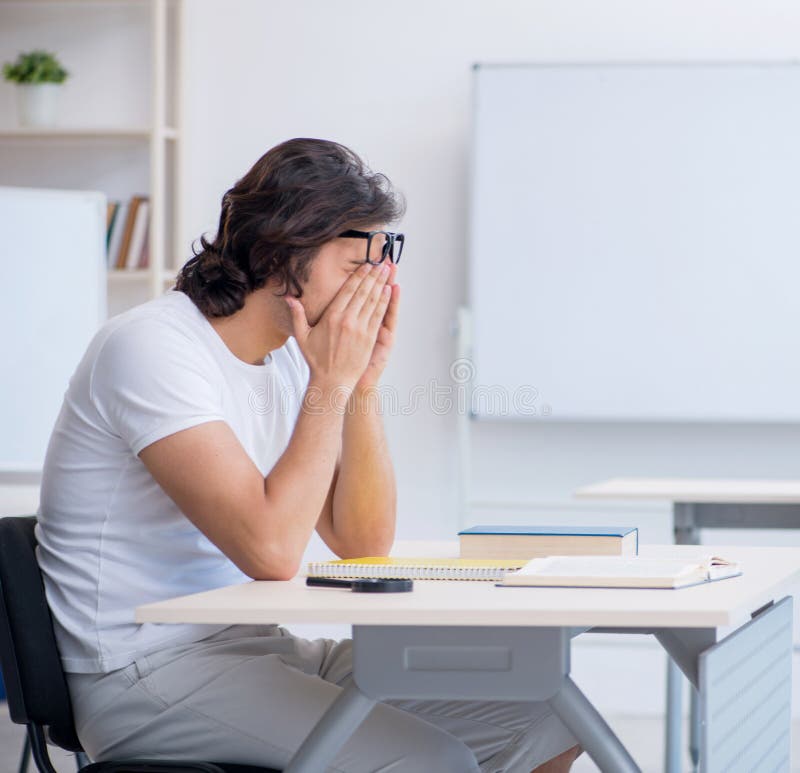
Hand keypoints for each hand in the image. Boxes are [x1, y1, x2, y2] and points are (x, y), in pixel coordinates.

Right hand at [286, 262, 391, 395]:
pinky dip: (384, 302)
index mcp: (331, 316)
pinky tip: (389, 291)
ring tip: (387, 271)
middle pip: (363, 292)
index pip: (348, 290)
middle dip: (373, 276)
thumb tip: (290, 298)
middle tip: (381, 262)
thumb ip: (298, 315)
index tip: (366, 265)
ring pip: (373, 301)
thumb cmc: (317, 360)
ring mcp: (360, 329)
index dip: (358, 276)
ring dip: (381, 284)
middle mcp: (347, 320)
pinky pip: (378, 315)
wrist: (332, 380)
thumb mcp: (302, 336)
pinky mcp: (369, 338)